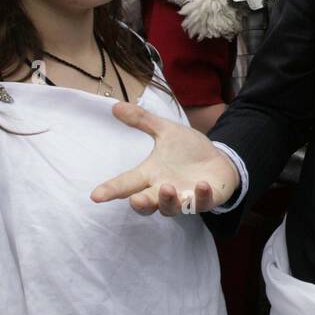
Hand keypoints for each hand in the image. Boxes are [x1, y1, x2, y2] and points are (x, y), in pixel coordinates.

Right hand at [91, 102, 238, 215]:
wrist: (218, 159)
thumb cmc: (188, 150)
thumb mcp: (166, 131)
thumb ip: (143, 121)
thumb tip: (115, 106)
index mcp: (151, 174)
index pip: (126, 184)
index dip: (110, 190)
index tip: (95, 195)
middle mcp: (163, 190)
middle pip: (146, 204)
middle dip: (141, 204)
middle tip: (136, 200)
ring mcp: (184, 197)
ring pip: (171, 208)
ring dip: (168, 200)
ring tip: (167, 188)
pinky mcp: (205, 199)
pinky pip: (202, 203)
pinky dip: (201, 196)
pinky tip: (201, 185)